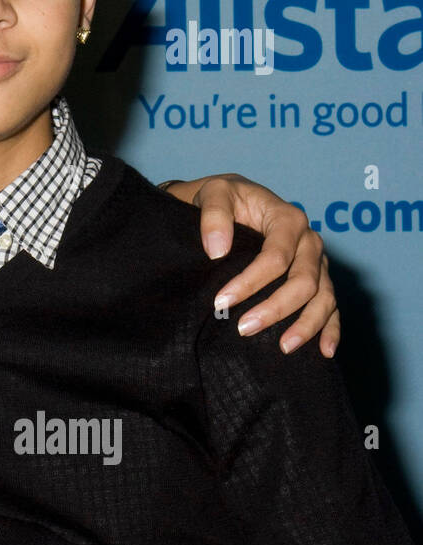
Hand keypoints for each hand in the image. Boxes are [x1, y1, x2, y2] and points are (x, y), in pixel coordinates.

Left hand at [161, 173, 338, 356]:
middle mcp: (309, 241)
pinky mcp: (317, 278)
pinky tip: (325, 351)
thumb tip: (218, 251)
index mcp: (288, 219)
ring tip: (284, 347)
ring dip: (306, 325)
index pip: (276, 257)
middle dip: (275, 308)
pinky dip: (331, 328)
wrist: (228, 200)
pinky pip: (332, 305)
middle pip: (304, 281)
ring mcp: (317, 261)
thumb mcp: (213, 192)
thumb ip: (214, 216)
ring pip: (323, 297)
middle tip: (243, 329)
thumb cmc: (221, 197)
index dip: (251, 282)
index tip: (221, 301)